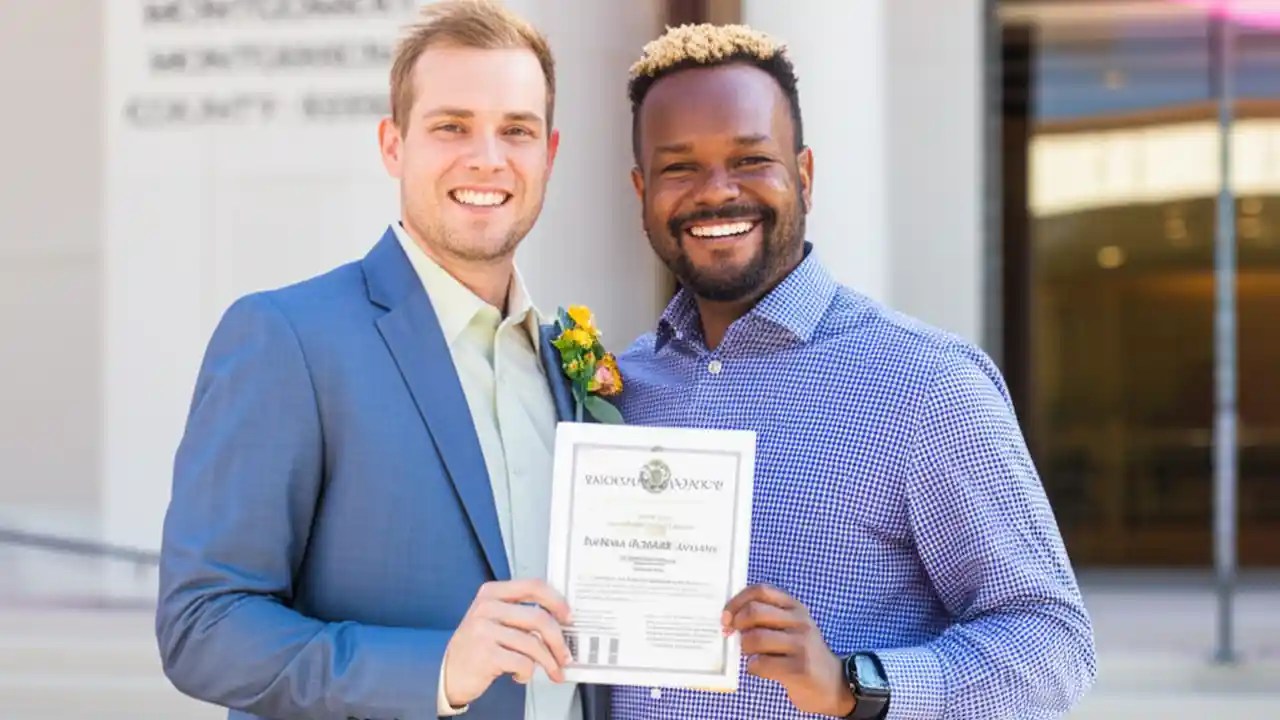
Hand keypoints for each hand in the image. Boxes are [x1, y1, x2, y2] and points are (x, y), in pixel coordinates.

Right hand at [443, 579, 573, 706]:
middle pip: (539, 618)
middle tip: (566, 655)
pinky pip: (523, 663)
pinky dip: (527, 673)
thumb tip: (559, 623)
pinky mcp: (486, 654)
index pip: (533, 586)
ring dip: (549, 662)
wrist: (446, 672)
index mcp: (492, 593)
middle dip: (559, 641)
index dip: (557, 601)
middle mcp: (487, 607)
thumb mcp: (492, 619)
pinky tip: (520, 674)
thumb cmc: (475, 646)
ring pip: (534, 644)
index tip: (569, 617)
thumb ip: (519, 614)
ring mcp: (484, 630)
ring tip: (553, 670)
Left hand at [722, 584, 854, 717]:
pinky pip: (761, 664)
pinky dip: (753, 667)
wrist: (833, 684)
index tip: (726, 615)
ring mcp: (801, 645)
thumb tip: (729, 618)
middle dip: (736, 624)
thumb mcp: (791, 628)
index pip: (761, 590)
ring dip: (744, 647)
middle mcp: (800, 622)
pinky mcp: (799, 668)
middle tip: (732, 635)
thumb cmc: (802, 654)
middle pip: (755, 611)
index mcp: (795, 607)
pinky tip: (759, 669)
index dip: (737, 600)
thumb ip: (766, 618)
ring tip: (750, 654)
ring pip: (755, 638)